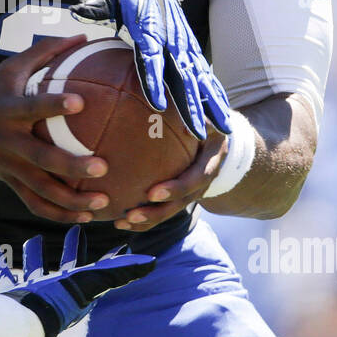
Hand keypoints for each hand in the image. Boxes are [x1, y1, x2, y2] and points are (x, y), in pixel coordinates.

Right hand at [0, 34, 110, 222]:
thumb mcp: (12, 67)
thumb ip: (46, 51)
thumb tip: (83, 35)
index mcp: (8, 109)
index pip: (32, 107)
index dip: (54, 105)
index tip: (81, 102)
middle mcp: (7, 140)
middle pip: (40, 158)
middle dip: (71, 165)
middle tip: (102, 166)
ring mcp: (8, 166)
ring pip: (40, 189)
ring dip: (71, 200)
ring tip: (102, 202)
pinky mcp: (10, 182)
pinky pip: (35, 203)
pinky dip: (59, 214)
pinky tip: (86, 217)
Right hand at [0, 225, 155, 336]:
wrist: (22, 326)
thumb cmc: (58, 303)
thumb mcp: (92, 281)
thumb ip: (119, 272)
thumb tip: (151, 262)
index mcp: (75, 289)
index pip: (97, 269)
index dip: (108, 257)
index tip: (117, 242)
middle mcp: (55, 292)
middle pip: (66, 266)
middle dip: (70, 249)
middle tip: (74, 229)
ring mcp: (31, 295)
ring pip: (34, 270)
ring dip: (33, 256)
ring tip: (31, 240)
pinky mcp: (9, 295)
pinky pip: (2, 275)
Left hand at [72, 0, 231, 141]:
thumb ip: (95, 2)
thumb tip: (80, 10)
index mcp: (148, 24)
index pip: (151, 55)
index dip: (155, 79)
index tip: (158, 104)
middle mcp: (171, 35)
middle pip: (182, 73)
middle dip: (191, 103)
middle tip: (196, 130)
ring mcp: (184, 41)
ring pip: (200, 76)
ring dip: (211, 103)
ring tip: (222, 129)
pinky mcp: (189, 46)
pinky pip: (203, 73)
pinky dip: (214, 93)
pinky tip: (221, 116)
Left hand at [113, 127, 228, 231]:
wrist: (217, 142)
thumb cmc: (206, 123)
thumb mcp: (207, 117)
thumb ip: (195, 116)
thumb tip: (176, 114)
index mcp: (210, 162)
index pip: (195, 180)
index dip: (176, 188)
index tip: (153, 193)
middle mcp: (201, 183)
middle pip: (180, 203)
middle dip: (156, 212)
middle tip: (131, 214)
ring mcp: (190, 193)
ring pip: (169, 212)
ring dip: (146, 220)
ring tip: (122, 222)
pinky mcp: (178, 198)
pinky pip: (161, 213)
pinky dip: (142, 221)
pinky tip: (120, 222)